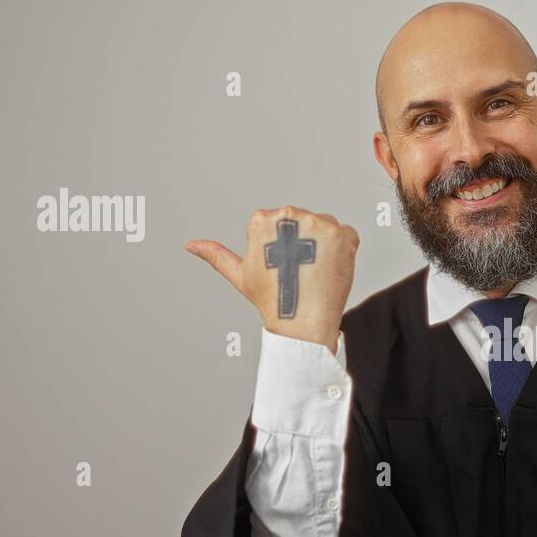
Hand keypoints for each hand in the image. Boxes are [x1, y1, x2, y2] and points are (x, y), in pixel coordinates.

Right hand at [187, 206, 358, 352]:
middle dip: (301, 243)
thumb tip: (191, 245)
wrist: (304, 322)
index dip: (279, 249)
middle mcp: (291, 214)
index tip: (280, 267)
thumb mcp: (240, 275)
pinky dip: (342, 251)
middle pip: (301, 222)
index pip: (276, 224)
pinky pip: (346, 235)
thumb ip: (217, 255)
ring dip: (322, 246)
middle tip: (297, 272)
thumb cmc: (271, 300)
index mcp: (263, 219)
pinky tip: (329, 270)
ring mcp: (320, 223)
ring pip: (323, 228)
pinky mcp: (343, 234)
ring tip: (313, 272)